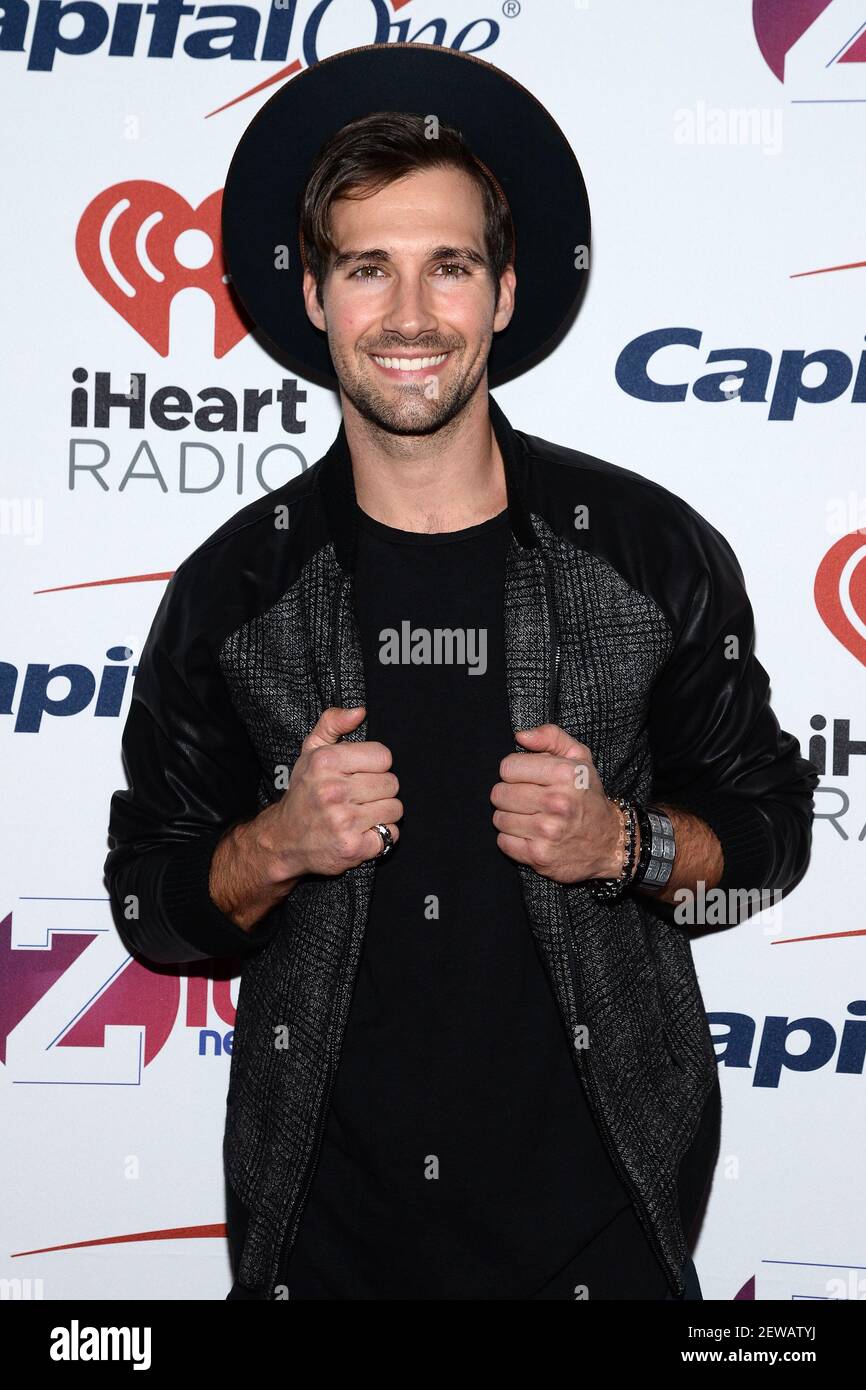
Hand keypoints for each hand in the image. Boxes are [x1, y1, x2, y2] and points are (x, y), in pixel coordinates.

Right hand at [259, 705, 402, 877]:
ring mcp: (343, 821)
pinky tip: (362, 832)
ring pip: (395, 809)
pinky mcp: (352, 847)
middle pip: (392, 784)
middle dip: (380, 790)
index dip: (375, 766)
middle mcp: (333, 791)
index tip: (360, 774)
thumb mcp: (311, 752)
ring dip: (383, 813)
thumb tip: (361, 711)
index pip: (383, 756)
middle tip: (359, 797)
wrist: (283, 839)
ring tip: (361, 814)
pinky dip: (382, 836)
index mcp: (325, 762)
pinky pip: (391, 835)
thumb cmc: (304, 792)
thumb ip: (333, 723)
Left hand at [490, 723, 625, 882]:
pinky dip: (512, 839)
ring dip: (510, 818)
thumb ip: (550, 737)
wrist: (609, 842)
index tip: (528, 779)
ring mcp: (547, 831)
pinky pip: (503, 842)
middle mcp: (557, 802)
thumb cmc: (588, 796)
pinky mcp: (539, 856)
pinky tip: (530, 835)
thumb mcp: (579, 758)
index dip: (515, 772)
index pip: (508, 767)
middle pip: (499, 794)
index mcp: (565, 774)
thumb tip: (520, 736)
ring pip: (499, 819)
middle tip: (528, 800)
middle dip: (510, 795)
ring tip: (530, 817)